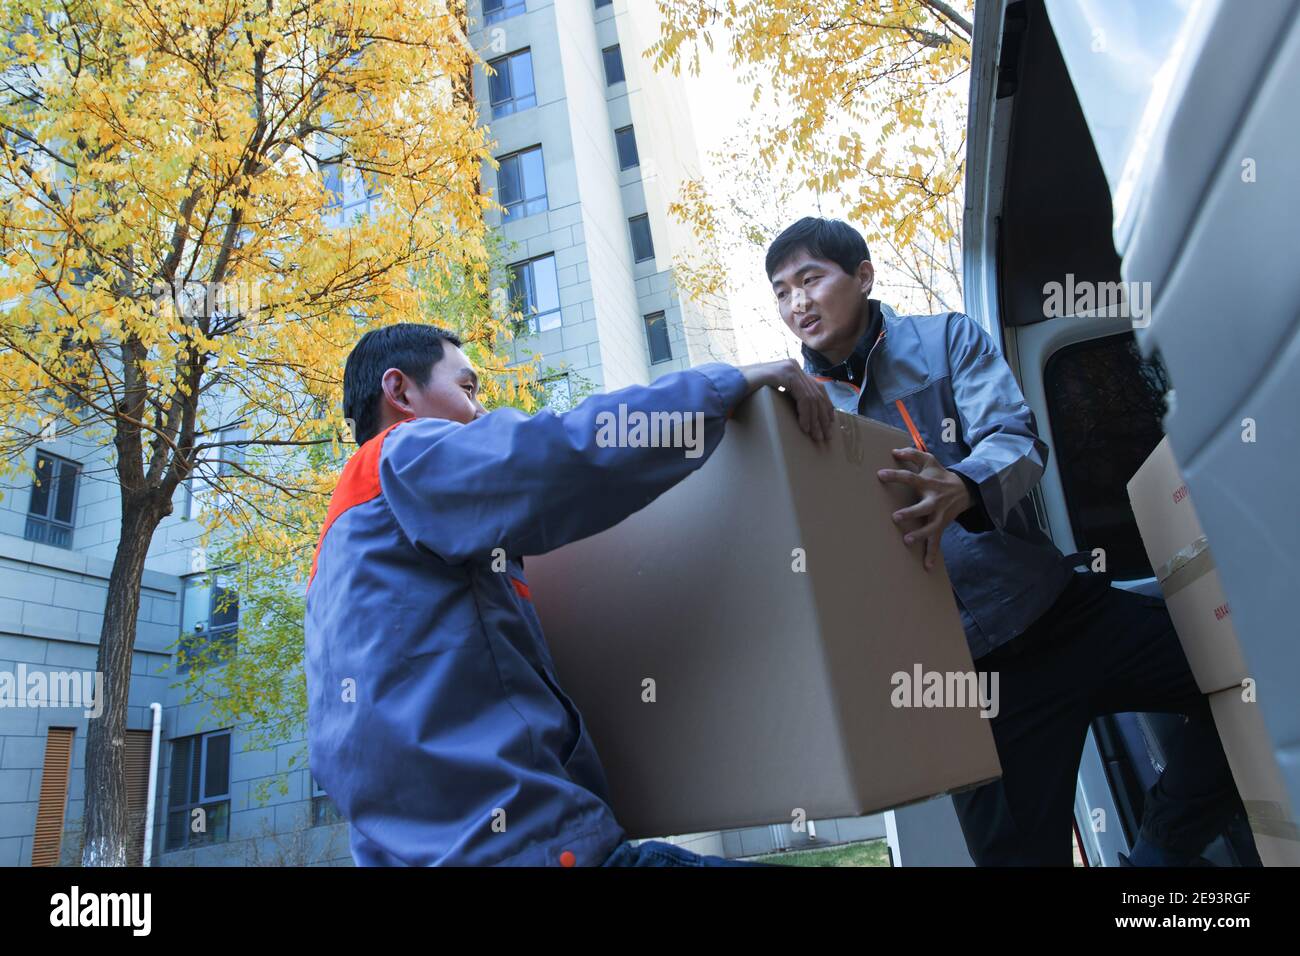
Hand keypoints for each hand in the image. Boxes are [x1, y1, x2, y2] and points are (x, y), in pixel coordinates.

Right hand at [737, 358, 835, 441]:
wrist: (729, 384)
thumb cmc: (745, 393)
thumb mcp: (771, 394)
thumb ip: (786, 396)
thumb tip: (801, 413)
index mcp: (792, 368)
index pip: (817, 387)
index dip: (825, 406)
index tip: (828, 424)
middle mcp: (793, 366)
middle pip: (818, 393)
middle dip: (823, 416)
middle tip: (826, 435)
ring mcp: (790, 368)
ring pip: (812, 397)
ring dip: (815, 420)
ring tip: (815, 436)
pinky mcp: (785, 374)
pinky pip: (803, 397)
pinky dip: (806, 414)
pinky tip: (805, 427)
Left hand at [876, 447, 972, 570]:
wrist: (965, 490)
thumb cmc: (940, 475)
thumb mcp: (929, 461)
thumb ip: (912, 454)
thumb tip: (894, 451)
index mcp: (928, 483)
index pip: (910, 478)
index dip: (896, 476)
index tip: (880, 475)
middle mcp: (934, 500)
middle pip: (923, 507)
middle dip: (911, 512)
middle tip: (896, 517)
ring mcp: (938, 515)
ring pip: (931, 527)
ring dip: (921, 535)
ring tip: (907, 541)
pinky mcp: (941, 526)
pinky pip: (937, 542)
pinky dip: (932, 555)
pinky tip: (927, 567)